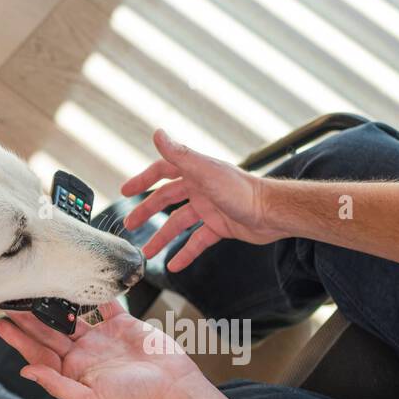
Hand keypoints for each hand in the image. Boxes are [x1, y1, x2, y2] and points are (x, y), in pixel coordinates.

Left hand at [0, 301, 210, 398]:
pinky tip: (76, 278)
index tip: (2, 325)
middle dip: (29, 318)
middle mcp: (84, 354)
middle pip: (50, 332)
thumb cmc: (134, 398)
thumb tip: (27, 371)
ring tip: (35, 285)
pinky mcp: (121, 322)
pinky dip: (91, 292)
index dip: (20, 340)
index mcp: (74, 372)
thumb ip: (57, 385)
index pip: (40, 353)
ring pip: (70, 316)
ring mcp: (101, 337)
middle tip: (9, 299)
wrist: (172, 386)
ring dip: (52, 302)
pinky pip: (102, 304)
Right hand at [121, 129, 288, 271]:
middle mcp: (201, 188)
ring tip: (147, 252)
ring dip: (162, 237)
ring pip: (179, 224)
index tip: (126, 190)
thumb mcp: (205, 171)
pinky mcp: (220, 227)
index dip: (143, 180)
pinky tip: (174, 264)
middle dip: (147, 212)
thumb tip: (158, 133)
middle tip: (129, 225)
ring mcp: (209, 208)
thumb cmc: (242, 190)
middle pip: (167, 200)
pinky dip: (185, 253)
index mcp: (195, 172)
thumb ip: (180, 154)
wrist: (271, 212)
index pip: (162, 172)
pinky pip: (197, 241)